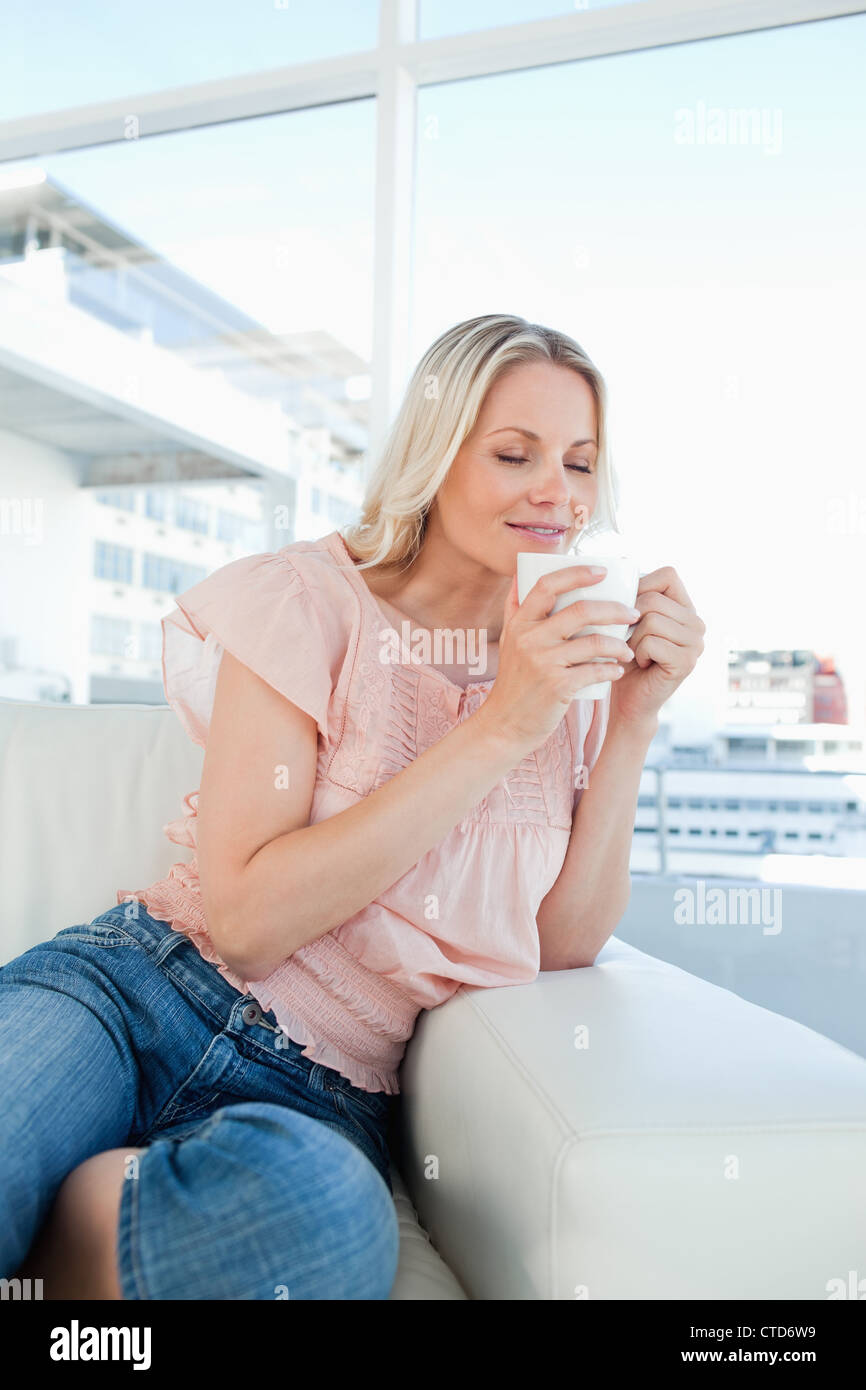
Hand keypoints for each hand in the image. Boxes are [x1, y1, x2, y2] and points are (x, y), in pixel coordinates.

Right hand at [477, 564, 637, 753]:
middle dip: (614, 609)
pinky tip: (619, 671)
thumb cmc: (513, 681)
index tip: (601, 571)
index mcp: (520, 623)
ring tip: (628, 649)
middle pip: (580, 610)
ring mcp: (543, 662)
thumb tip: (521, 574)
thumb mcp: (508, 641)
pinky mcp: (557, 685)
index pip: (547, 586)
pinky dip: (612, 670)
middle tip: (633, 613)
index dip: (576, 573)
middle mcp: (529, 638)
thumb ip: (514, 608)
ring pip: (594, 642)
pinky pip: (595, 670)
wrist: (505, 724)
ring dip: (619, 644)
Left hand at [608, 566, 704, 729]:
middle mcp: (697, 623)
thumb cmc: (624, 656)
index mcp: (686, 608)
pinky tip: (643, 664)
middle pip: (653, 599)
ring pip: (651, 620)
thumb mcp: (627, 620)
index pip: (668, 574)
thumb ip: (632, 594)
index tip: (628, 607)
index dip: (642, 585)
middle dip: (629, 619)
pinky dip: (637, 653)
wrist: (629, 699)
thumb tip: (622, 559)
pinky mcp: (687, 662)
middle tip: (628, 639)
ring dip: (631, 639)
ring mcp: (695, 643)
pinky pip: (651, 642)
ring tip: (635, 652)